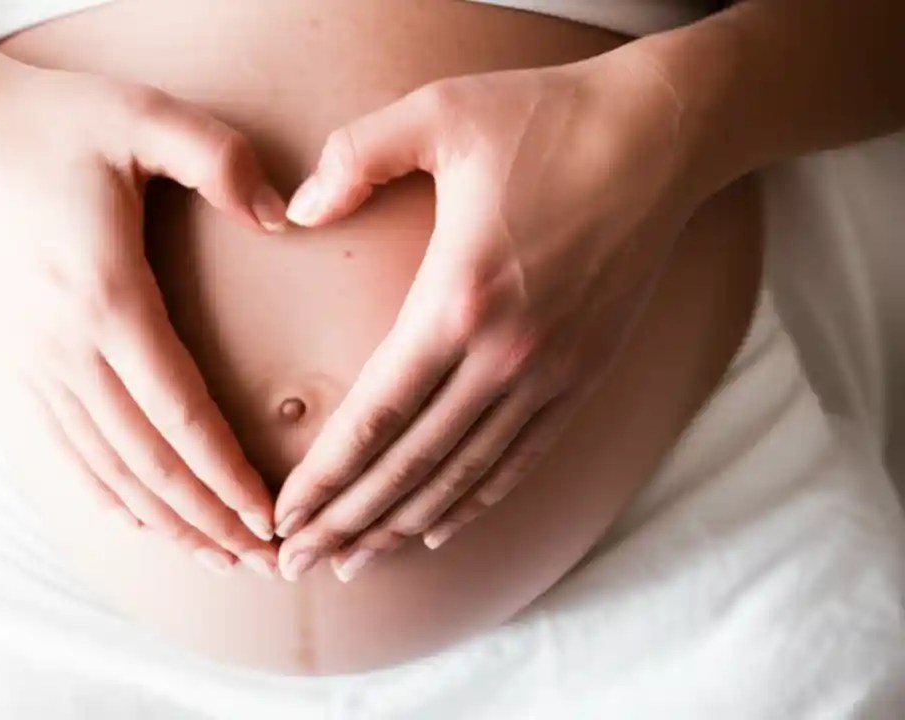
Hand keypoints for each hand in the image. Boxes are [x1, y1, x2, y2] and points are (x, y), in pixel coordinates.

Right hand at [0, 65, 287, 575]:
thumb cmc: (54, 123)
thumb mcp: (143, 114)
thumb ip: (219, 159)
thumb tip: (281, 217)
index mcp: (104, 297)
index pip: (180, 413)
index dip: (228, 475)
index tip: (272, 516)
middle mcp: (60, 348)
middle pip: (146, 460)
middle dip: (209, 517)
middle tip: (265, 558)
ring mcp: (24, 365)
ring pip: (102, 468)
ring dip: (164, 520)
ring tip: (217, 554)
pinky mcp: (1, 369)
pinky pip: (57, 452)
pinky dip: (104, 496)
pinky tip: (141, 521)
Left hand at [272, 54, 701, 580]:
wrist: (662, 134)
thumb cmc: (545, 117)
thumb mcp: (437, 112)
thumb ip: (352, 158)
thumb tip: (295, 212)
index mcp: (458, 299)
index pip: (375, 415)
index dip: (324, 476)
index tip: (282, 517)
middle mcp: (506, 355)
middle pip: (411, 465)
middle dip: (347, 522)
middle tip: (295, 565)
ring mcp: (551, 373)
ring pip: (464, 477)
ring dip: (402, 527)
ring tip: (352, 564)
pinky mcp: (584, 376)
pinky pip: (521, 460)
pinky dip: (474, 503)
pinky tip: (436, 530)